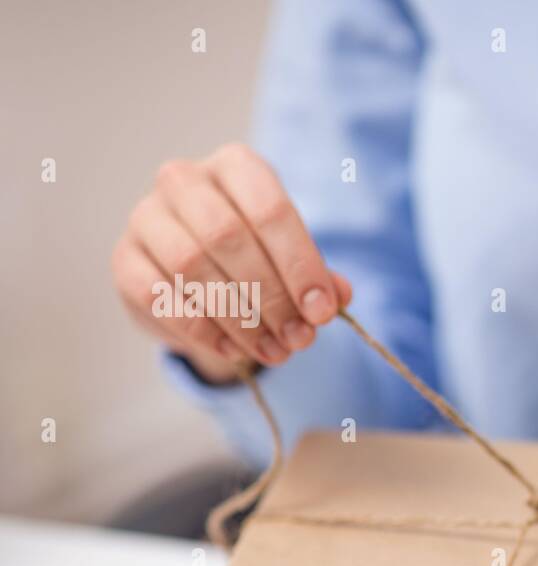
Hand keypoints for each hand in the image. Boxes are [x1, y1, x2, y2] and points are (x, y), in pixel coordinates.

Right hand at [111, 142, 349, 384]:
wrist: (193, 275)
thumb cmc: (253, 257)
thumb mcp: (290, 259)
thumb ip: (316, 275)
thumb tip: (337, 297)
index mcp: (236, 167)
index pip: (270, 209)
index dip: (299, 264)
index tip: (321, 310)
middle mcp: (185, 181)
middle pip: (228, 236)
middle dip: (271, 296)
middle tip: (299, 338)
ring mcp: (147, 217)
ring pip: (191, 265)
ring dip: (239, 318)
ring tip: (273, 351)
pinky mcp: (124, 259)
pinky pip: (159, 295)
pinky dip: (202, 330)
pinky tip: (234, 350)